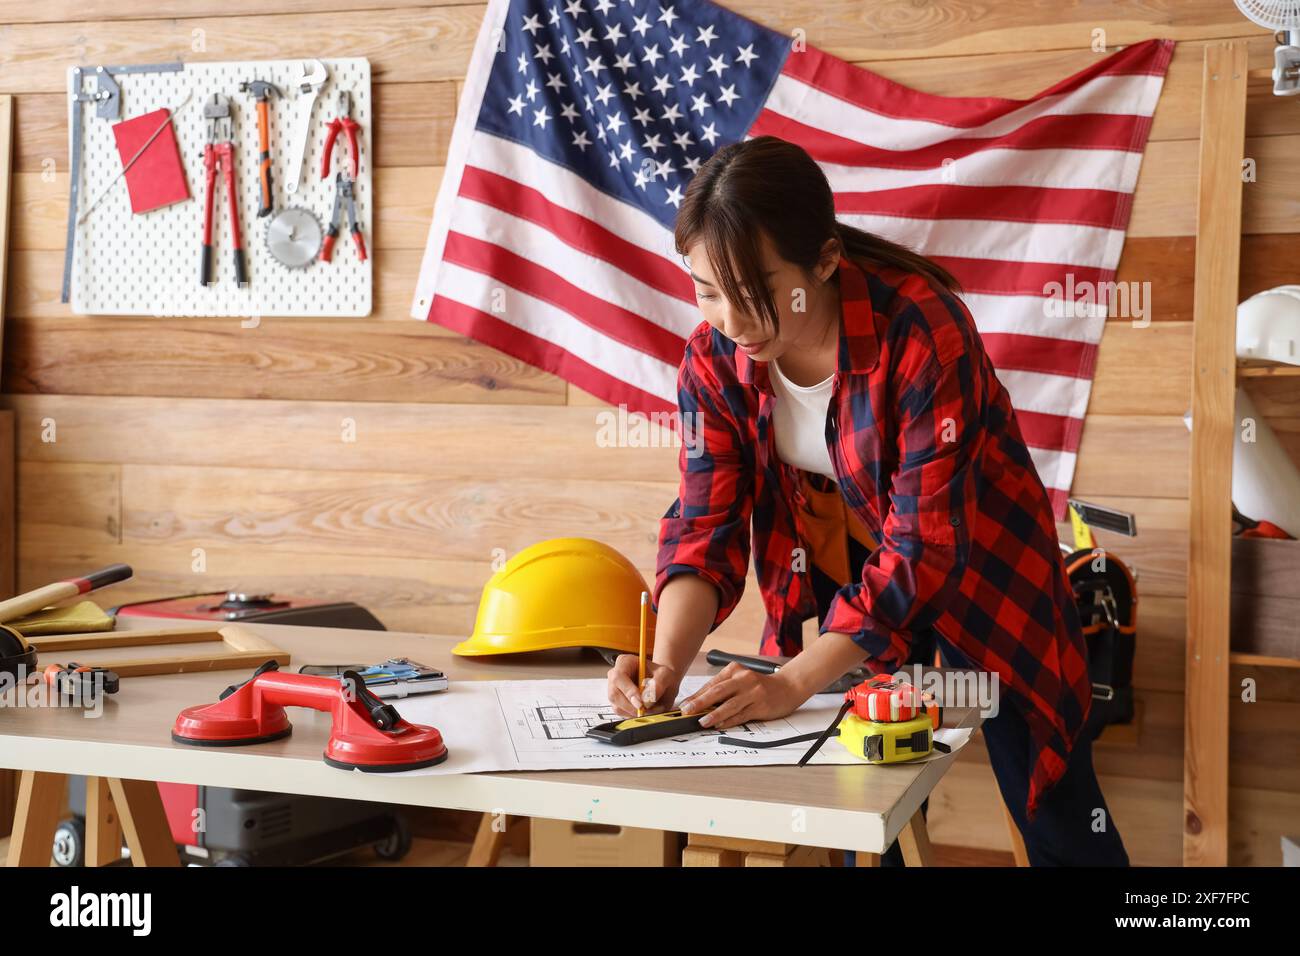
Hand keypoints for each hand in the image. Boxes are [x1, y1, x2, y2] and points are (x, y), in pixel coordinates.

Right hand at [606, 656, 682, 717]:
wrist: (662, 684)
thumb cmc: (661, 676)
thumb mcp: (666, 675)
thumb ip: (659, 684)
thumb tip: (647, 699)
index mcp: (624, 662)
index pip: (619, 677)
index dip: (628, 691)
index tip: (641, 703)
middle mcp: (615, 676)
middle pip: (614, 694)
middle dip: (632, 706)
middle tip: (647, 711)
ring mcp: (614, 691)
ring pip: (618, 707)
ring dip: (635, 713)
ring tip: (653, 709)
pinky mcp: (617, 704)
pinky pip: (622, 714)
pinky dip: (635, 716)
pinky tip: (647, 711)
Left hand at [678, 662, 807, 728]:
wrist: (788, 686)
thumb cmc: (760, 685)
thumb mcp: (741, 680)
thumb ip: (723, 689)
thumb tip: (699, 703)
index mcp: (735, 670)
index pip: (712, 684)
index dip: (696, 695)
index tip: (684, 705)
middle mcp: (743, 679)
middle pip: (718, 692)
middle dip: (700, 702)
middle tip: (687, 711)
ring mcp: (753, 692)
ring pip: (730, 705)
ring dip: (714, 714)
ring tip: (702, 721)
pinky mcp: (760, 705)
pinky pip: (742, 715)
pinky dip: (730, 721)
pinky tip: (720, 725)